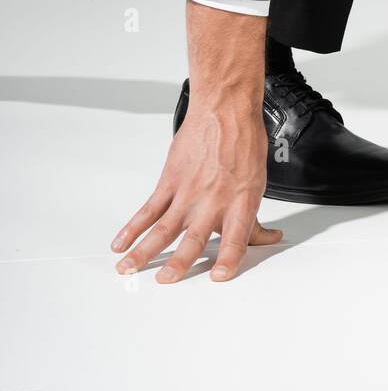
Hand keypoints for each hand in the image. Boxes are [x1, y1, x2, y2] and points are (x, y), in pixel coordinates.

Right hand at [112, 2, 279, 282]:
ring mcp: (189, 191)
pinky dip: (133, 227)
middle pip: (194, 238)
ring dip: (144, 251)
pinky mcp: (171, 180)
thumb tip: (264, 238)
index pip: (236, 238)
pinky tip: (120, 242)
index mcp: (241, 201)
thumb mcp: (257, 182)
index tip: (218, 276)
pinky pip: (149, 208)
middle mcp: (213, 199)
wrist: (225, 110)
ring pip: (163, 227)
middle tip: (166, 280)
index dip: (228, 259)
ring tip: (128, 270)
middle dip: (179, 262)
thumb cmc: (244, 144)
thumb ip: (252, 216)